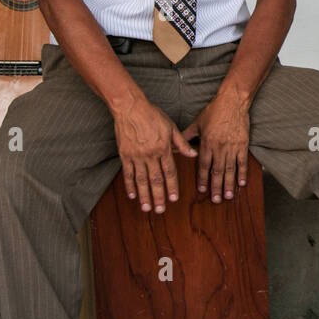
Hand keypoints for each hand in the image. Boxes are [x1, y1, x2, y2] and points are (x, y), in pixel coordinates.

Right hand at [113, 98, 195, 213]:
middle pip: (155, 180)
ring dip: (144, 195)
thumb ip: (182, 143)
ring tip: (147, 208)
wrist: (130, 107)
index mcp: (164, 148)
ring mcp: (136, 156)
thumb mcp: (171, 127)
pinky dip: (130, 185)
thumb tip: (193, 154)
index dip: (172, 186)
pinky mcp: (125, 155)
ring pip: (141, 180)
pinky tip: (132, 195)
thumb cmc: (152, 115)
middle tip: (161, 210)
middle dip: (158, 197)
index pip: (170, 172)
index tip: (174, 198)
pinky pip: (128, 173)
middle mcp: (150, 155)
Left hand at [181, 91, 250, 203]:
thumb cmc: (214, 110)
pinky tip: (241, 183)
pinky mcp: (242, 144)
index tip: (202, 190)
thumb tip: (176, 145)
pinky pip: (242, 161)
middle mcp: (219, 147)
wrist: (232, 101)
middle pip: (217, 171)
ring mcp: (232, 146)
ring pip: (230, 169)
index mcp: (207, 142)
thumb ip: (187, 135)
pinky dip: (242, 173)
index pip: (204, 165)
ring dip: (228, 184)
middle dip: (216, 187)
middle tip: (215, 200)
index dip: (203, 179)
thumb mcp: (198, 122)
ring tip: (228, 196)